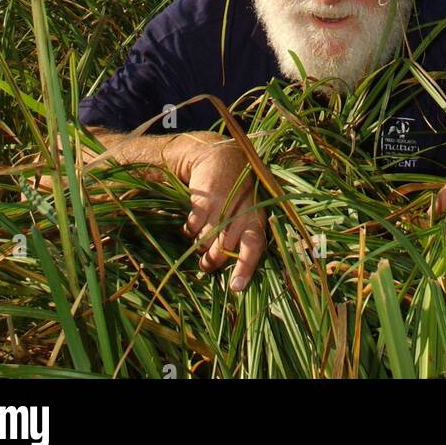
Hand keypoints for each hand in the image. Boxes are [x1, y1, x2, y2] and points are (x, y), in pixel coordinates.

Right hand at [172, 134, 267, 291]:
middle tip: (206, 266)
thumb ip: (245, 235)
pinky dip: (189, 231)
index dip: (245, 268)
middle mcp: (240, 213)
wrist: (220, 156)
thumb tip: (237, 271)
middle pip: (224, 250)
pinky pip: (192, 228)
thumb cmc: (237, 190)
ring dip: (200, 247)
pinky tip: (190, 227)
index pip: (254, 247)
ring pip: (206, 241)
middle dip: (213, 262)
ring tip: (199, 246)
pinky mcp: (203, 201)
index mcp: (256, 217)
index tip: (235, 288)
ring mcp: (221, 206)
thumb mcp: (249, 209)